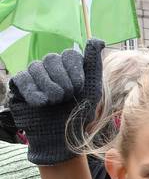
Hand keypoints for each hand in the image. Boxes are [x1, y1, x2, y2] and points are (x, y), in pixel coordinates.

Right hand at [7, 39, 104, 165]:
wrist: (61, 139)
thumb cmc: (78, 114)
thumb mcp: (92, 89)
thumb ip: (93, 64)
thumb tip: (98, 39)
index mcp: (69, 67)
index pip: (69, 55)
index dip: (74, 71)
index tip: (79, 89)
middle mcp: (50, 68)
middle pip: (52, 59)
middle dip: (62, 80)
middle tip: (66, 97)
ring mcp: (34, 76)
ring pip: (36, 67)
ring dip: (48, 86)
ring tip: (54, 102)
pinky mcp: (19, 87)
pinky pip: (21, 79)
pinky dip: (32, 91)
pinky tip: (40, 104)